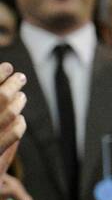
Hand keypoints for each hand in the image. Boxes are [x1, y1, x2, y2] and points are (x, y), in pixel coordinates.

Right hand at [0, 62, 27, 177]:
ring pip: (9, 113)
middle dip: (12, 84)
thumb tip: (4, 81)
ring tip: (21, 95)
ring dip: (18, 102)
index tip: (7, 66)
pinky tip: (19, 119)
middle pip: (1, 97)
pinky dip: (18, 123)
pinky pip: (13, 133)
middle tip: (20, 77)